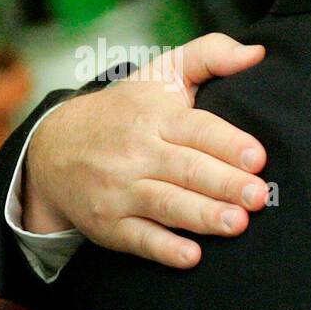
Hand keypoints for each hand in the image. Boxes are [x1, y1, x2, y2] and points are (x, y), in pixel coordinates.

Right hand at [23, 33, 269, 265]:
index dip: (227, 143)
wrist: (52, 146)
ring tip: (236, 224)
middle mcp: (139, 153)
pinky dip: (163, 248)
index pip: (197, 128)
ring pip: (166, 203)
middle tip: (258, 196)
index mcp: (157, 116)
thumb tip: (258, 53)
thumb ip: (209, 55)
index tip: (257, 157)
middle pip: (187, 169)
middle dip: (224, 183)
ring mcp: (122, 190)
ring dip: (202, 216)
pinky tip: (191, 256)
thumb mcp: (161, 73)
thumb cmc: (126, 110)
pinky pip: (139, 238)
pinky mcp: (110, 224)